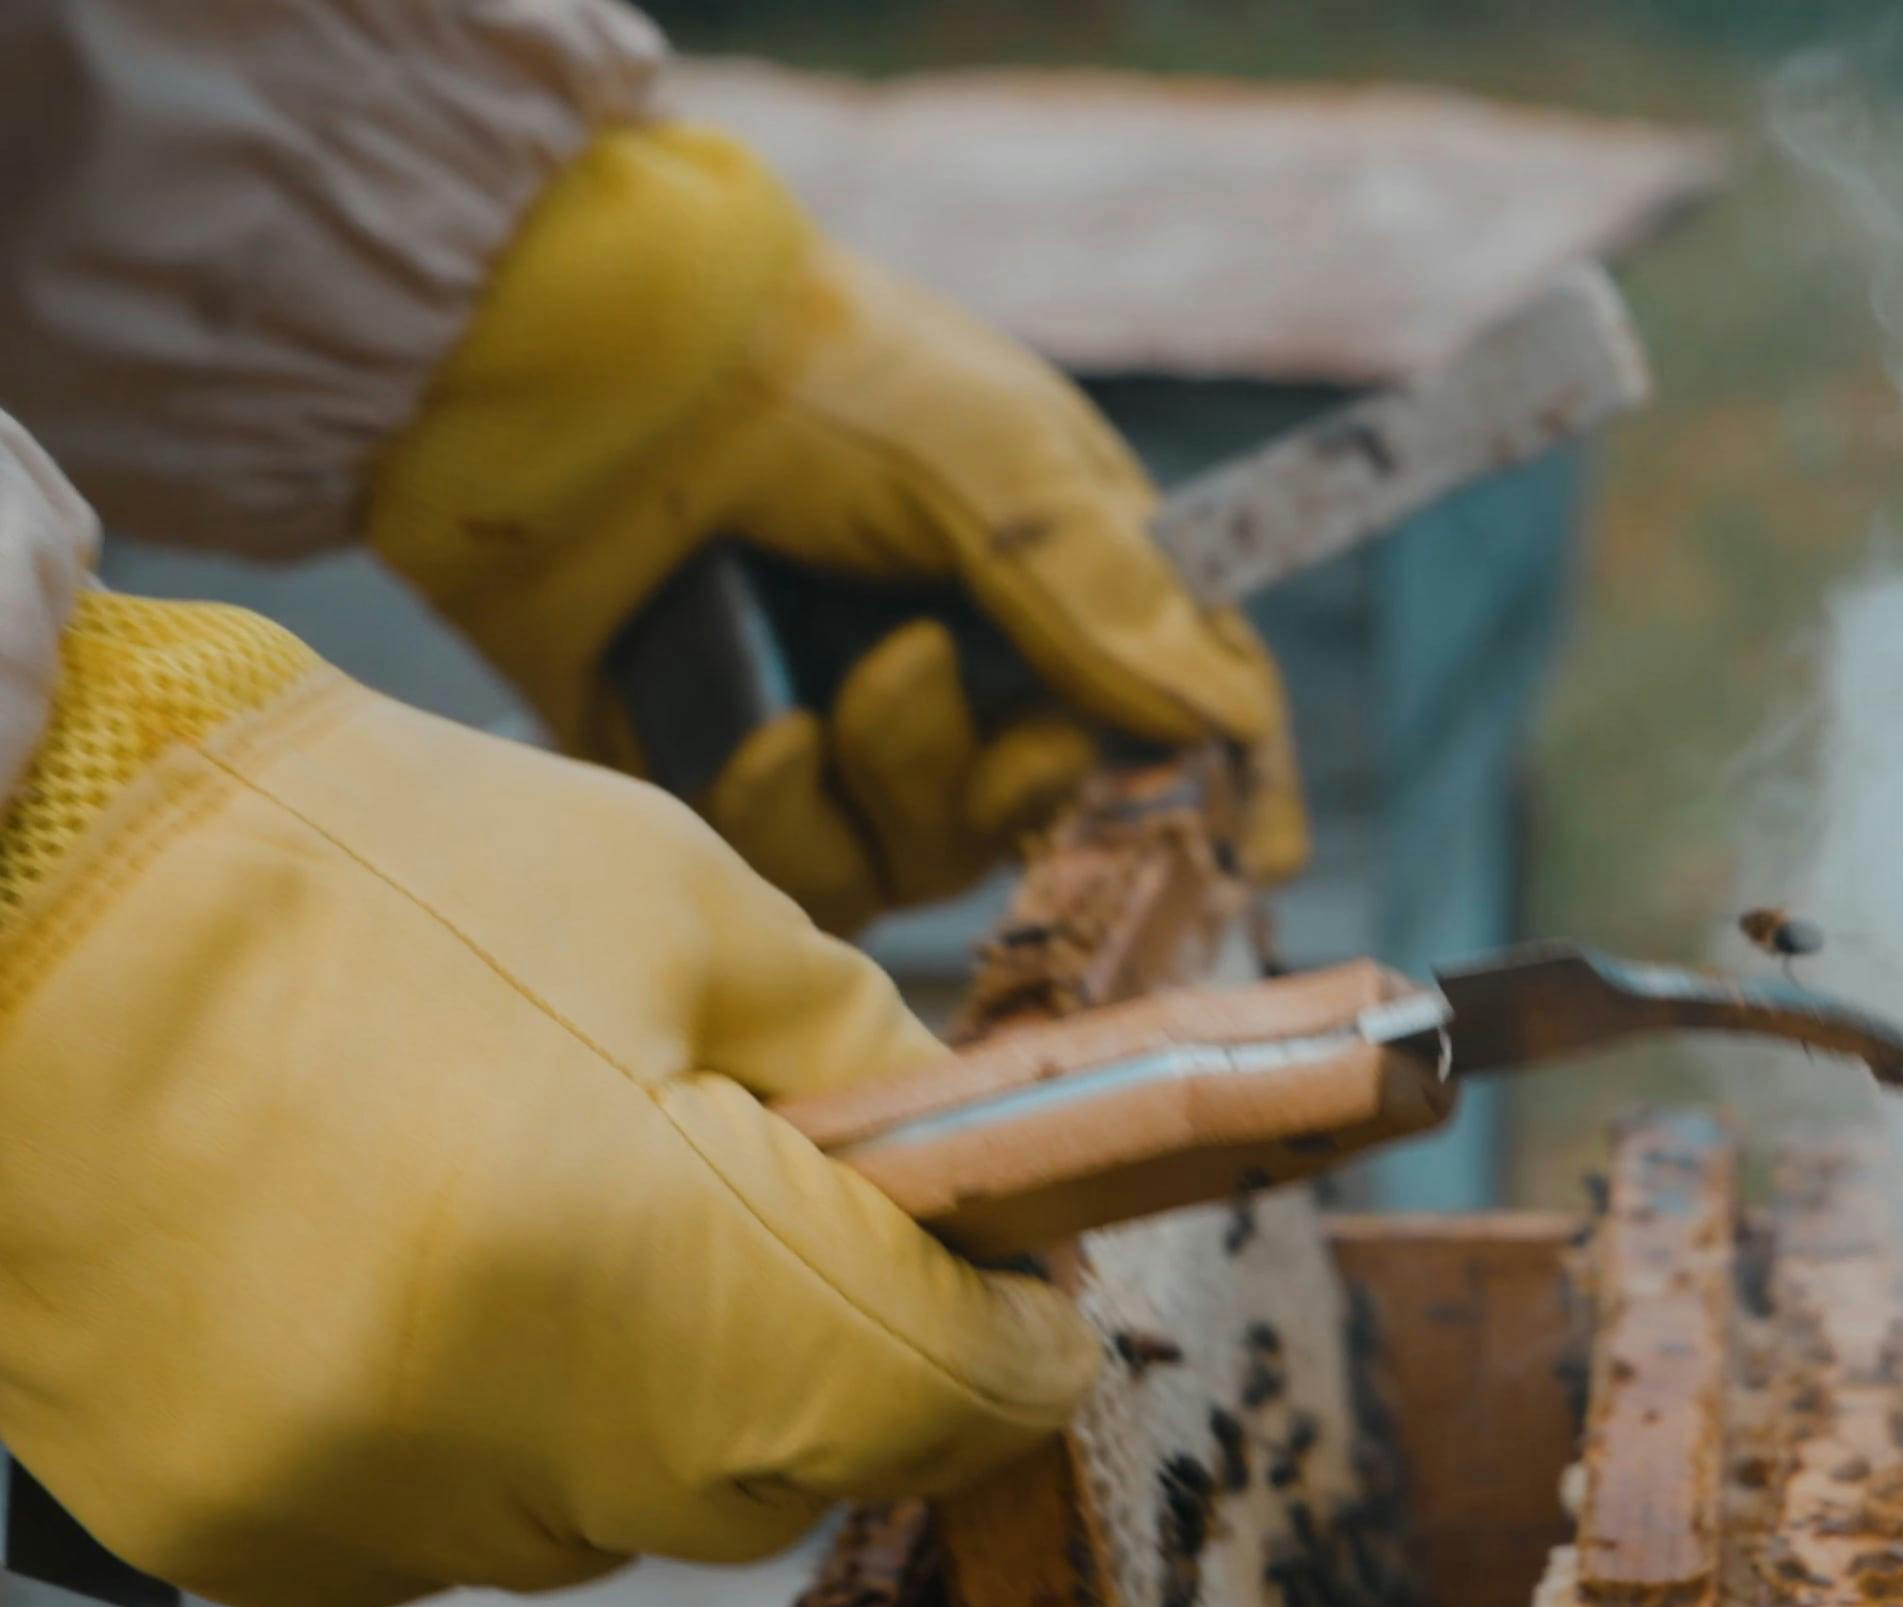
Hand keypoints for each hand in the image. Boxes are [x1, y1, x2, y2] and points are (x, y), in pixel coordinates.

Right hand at [0, 592, 1098, 1606]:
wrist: (17, 882)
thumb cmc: (363, 863)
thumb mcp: (688, 910)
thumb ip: (868, 1081)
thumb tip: (985, 1202)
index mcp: (633, 1253)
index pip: (927, 1398)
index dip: (1011, 1351)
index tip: (1030, 1307)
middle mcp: (490, 1423)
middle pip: (781, 1480)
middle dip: (833, 1364)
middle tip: (810, 1230)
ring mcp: (348, 1501)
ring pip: (618, 1521)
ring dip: (654, 1406)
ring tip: (573, 1217)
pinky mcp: (234, 1534)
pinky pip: (455, 1531)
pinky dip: (496, 1437)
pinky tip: (440, 1281)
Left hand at [365, 123, 1305, 930]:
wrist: (590, 378)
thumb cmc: (822, 380)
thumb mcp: (1009, 468)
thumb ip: (1120, 606)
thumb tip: (1238, 725)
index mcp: (1068, 585)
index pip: (1185, 715)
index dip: (1223, 795)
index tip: (1251, 861)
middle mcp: (975, 676)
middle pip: (1061, 817)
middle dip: (1023, 782)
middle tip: (971, 704)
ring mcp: (857, 743)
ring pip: (935, 859)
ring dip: (897, 779)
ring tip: (832, 686)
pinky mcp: (744, 789)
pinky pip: (810, 872)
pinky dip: (787, 808)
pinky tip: (752, 728)